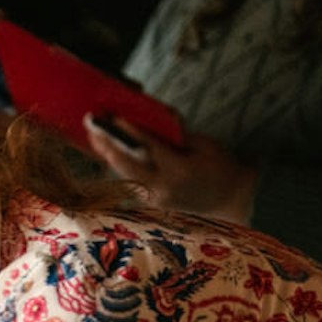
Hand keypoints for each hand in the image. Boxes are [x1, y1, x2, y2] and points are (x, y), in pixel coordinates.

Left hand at [83, 113, 258, 224]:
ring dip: (108, 155)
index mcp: (180, 171)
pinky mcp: (151, 203)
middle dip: (108, 144)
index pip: (150, 148)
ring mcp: (155, 199)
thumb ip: (176, 136)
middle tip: (92, 125)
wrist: (230, 201)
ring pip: (125, 174)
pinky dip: (121, 165)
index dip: (131, 131)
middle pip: (127, 165)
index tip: (115, 117)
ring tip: (94, 136)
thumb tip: (150, 123)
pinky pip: (132, 180)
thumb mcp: (205, 146)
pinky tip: (109, 152)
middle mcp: (163, 188)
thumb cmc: (221, 167)